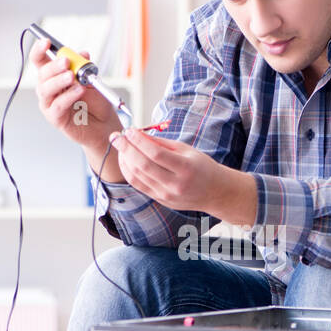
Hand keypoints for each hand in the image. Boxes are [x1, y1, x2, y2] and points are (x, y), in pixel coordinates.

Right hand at [32, 38, 122, 147]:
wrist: (104, 124)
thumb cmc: (95, 102)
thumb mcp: (92, 80)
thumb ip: (84, 67)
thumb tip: (82, 53)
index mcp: (54, 76)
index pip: (40, 61)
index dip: (39, 50)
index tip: (45, 41)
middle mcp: (49, 89)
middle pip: (42, 74)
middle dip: (53, 66)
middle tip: (66, 62)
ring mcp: (50, 104)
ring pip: (46, 90)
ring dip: (59, 80)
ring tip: (72, 76)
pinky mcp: (55, 118)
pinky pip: (57, 106)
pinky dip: (68, 97)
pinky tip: (78, 91)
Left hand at [110, 128, 257, 225]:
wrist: (214, 192)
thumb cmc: (202, 167)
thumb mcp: (187, 150)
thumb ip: (162, 143)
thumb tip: (138, 135)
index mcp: (185, 169)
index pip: (156, 154)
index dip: (139, 141)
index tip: (129, 131)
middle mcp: (175, 184)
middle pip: (143, 165)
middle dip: (126, 149)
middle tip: (116, 137)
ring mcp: (166, 195)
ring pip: (137, 176)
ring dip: (124, 160)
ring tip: (120, 147)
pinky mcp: (160, 200)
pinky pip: (138, 185)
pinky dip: (128, 171)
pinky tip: (126, 160)